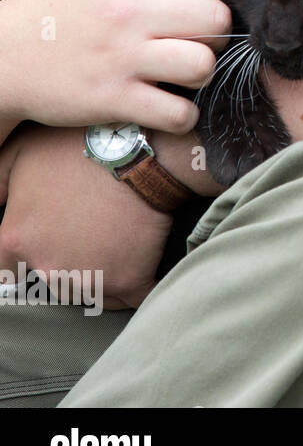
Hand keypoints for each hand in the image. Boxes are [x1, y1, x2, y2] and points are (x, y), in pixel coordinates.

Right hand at [0, 0, 228, 132]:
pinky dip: (182, 117)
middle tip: (195, 42)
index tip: (195, 4)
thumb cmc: (59, 12)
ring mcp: (119, 57)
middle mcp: (124, 12)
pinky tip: (167, 105)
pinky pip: (178, 113)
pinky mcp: (112, 100)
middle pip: (215, 18)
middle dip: (216, 34)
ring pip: (203, 65)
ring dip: (202, 75)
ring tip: (182, 74)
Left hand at [0, 125, 172, 307]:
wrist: (138, 151)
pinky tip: (145, 268)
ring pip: (93, 295)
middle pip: (55, 286)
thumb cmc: (80, 147)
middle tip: (92, 240)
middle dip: (71, 269)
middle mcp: (45, 267)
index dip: (30, 262)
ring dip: (105, 278)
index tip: (52, 250)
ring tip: (120, 247)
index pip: (7, 275)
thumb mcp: (20, 154)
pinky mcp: (128, 280)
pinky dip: (140, 286)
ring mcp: (88, 279)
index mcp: (14, 240)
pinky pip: (133, 299)